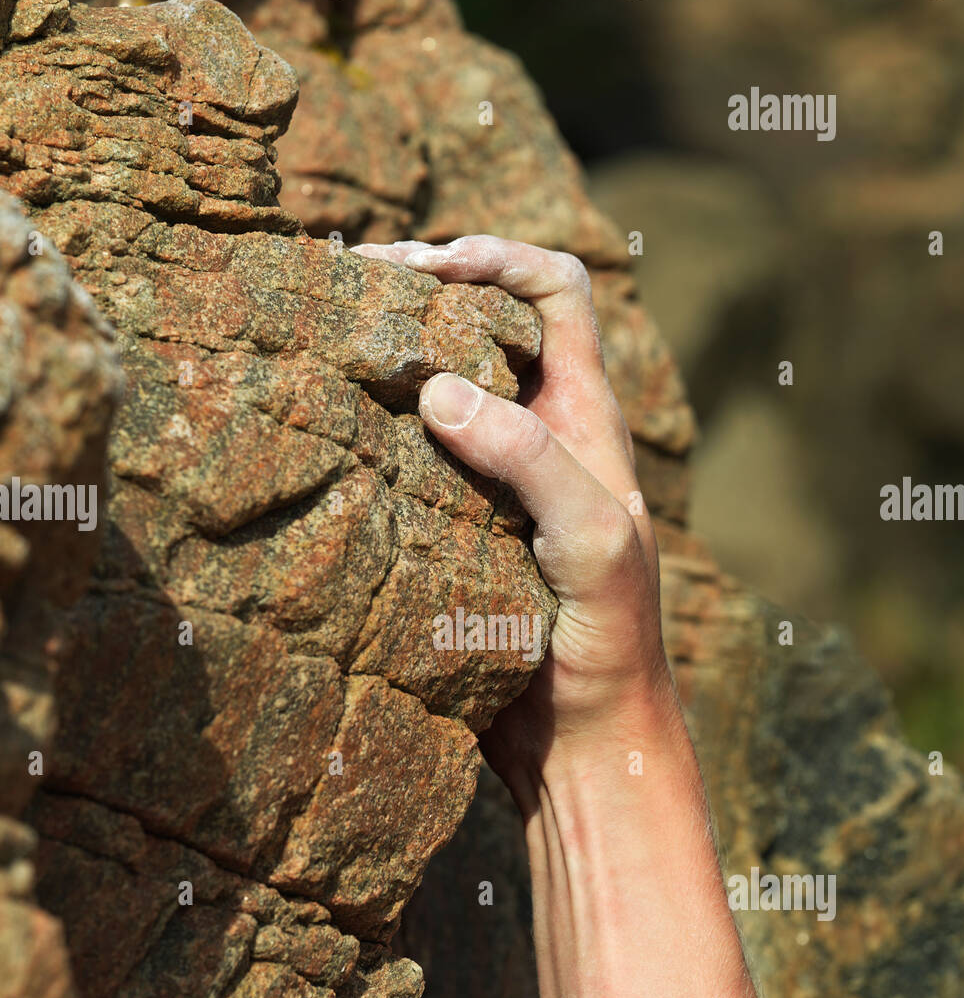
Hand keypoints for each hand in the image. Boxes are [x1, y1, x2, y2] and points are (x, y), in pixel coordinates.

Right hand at [349, 235, 676, 797]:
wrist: (580, 739)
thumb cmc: (609, 637)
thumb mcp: (590, 538)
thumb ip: (530, 457)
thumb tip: (439, 389)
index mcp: (586, 418)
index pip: (556, 292)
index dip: (498, 257)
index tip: (428, 266)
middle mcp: (538, 436)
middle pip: (481, 327)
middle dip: (420, 295)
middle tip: (344, 292)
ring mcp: (488, 483)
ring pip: (434, 391)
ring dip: (386, 364)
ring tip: (319, 347)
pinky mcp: (447, 531)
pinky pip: (403, 463)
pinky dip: (366, 437)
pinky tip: (322, 438)